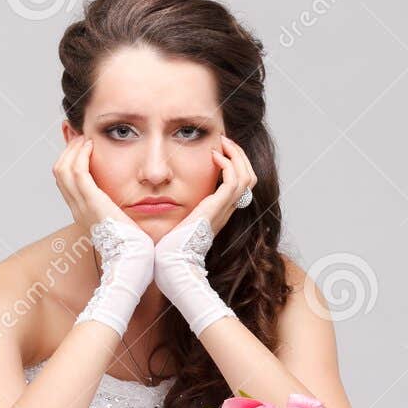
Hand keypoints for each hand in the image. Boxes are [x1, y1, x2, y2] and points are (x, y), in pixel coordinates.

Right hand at [52, 136, 154, 334]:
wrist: (135, 264)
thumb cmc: (137, 252)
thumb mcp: (127, 227)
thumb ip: (126, 214)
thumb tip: (137, 207)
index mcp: (86, 215)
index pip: (68, 183)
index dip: (72, 162)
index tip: (85, 147)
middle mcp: (79, 210)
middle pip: (60, 173)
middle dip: (68, 151)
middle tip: (81, 137)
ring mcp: (83, 207)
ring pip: (63, 169)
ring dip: (73, 149)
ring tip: (85, 138)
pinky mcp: (92, 203)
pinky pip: (77, 172)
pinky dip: (80, 155)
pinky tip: (90, 145)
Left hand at [153, 136, 254, 333]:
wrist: (169, 266)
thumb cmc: (166, 251)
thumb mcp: (173, 224)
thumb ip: (173, 212)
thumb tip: (158, 200)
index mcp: (215, 214)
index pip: (238, 185)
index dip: (234, 165)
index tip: (217, 150)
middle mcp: (223, 212)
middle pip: (249, 178)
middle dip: (239, 156)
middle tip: (224, 141)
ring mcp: (222, 211)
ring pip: (247, 177)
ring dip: (237, 156)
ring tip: (223, 143)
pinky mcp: (215, 209)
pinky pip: (234, 182)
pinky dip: (228, 165)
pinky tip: (214, 156)